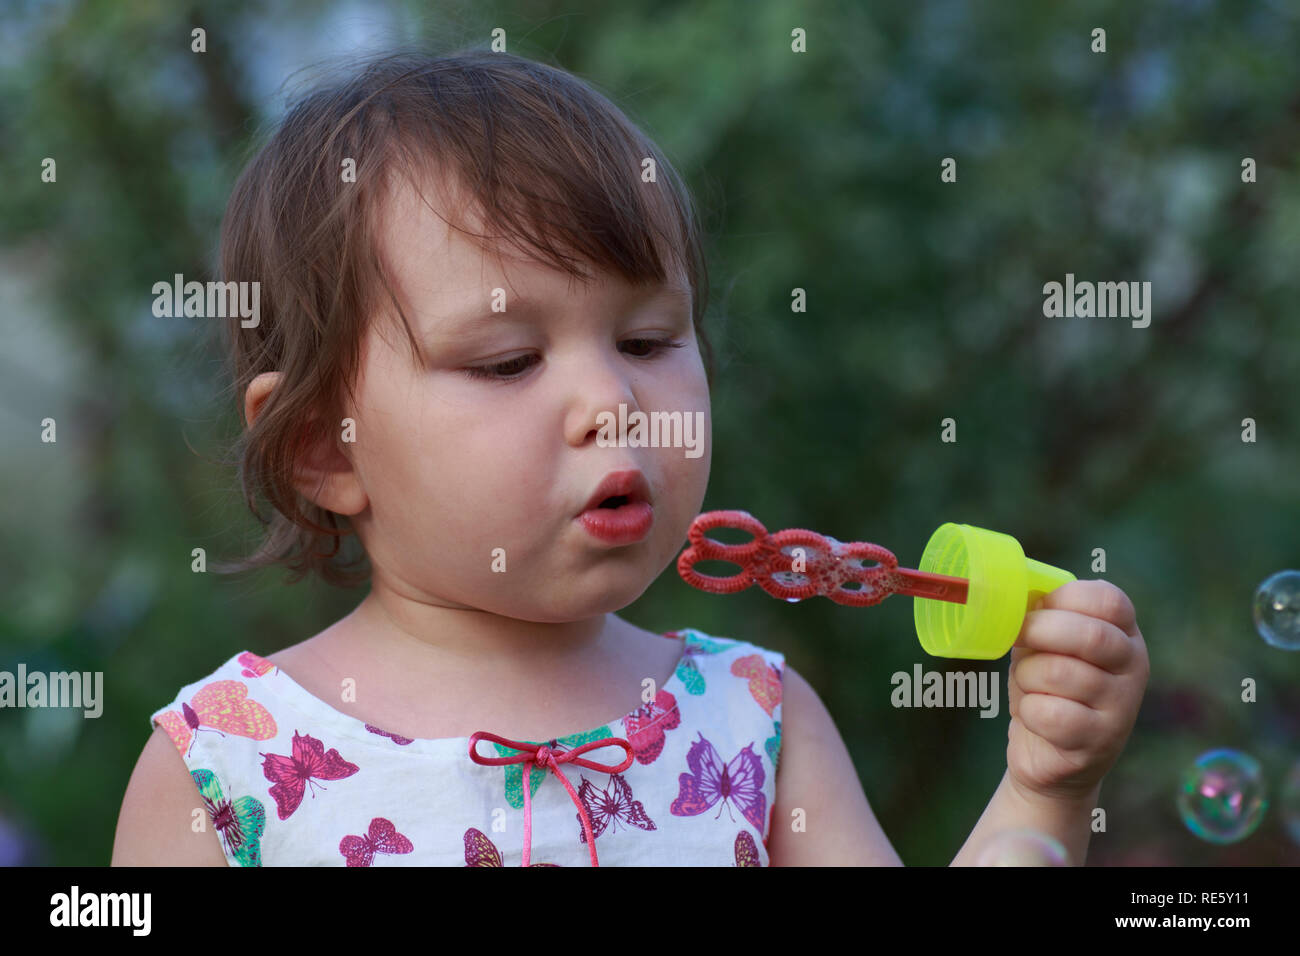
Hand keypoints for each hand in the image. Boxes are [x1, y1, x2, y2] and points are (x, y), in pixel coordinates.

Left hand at [1006, 580, 1148, 805]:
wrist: (1048, 754)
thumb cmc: (1045, 687)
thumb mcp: (1046, 644)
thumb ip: (1041, 616)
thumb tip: (1015, 590)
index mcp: (1124, 634)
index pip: (1110, 600)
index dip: (1065, 598)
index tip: (1037, 609)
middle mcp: (1134, 667)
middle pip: (1091, 636)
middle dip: (1040, 631)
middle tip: (1018, 638)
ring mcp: (1123, 707)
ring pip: (1061, 673)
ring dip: (1028, 676)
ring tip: (1029, 684)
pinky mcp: (1100, 742)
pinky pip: (1051, 714)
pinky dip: (1029, 711)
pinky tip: (1036, 716)